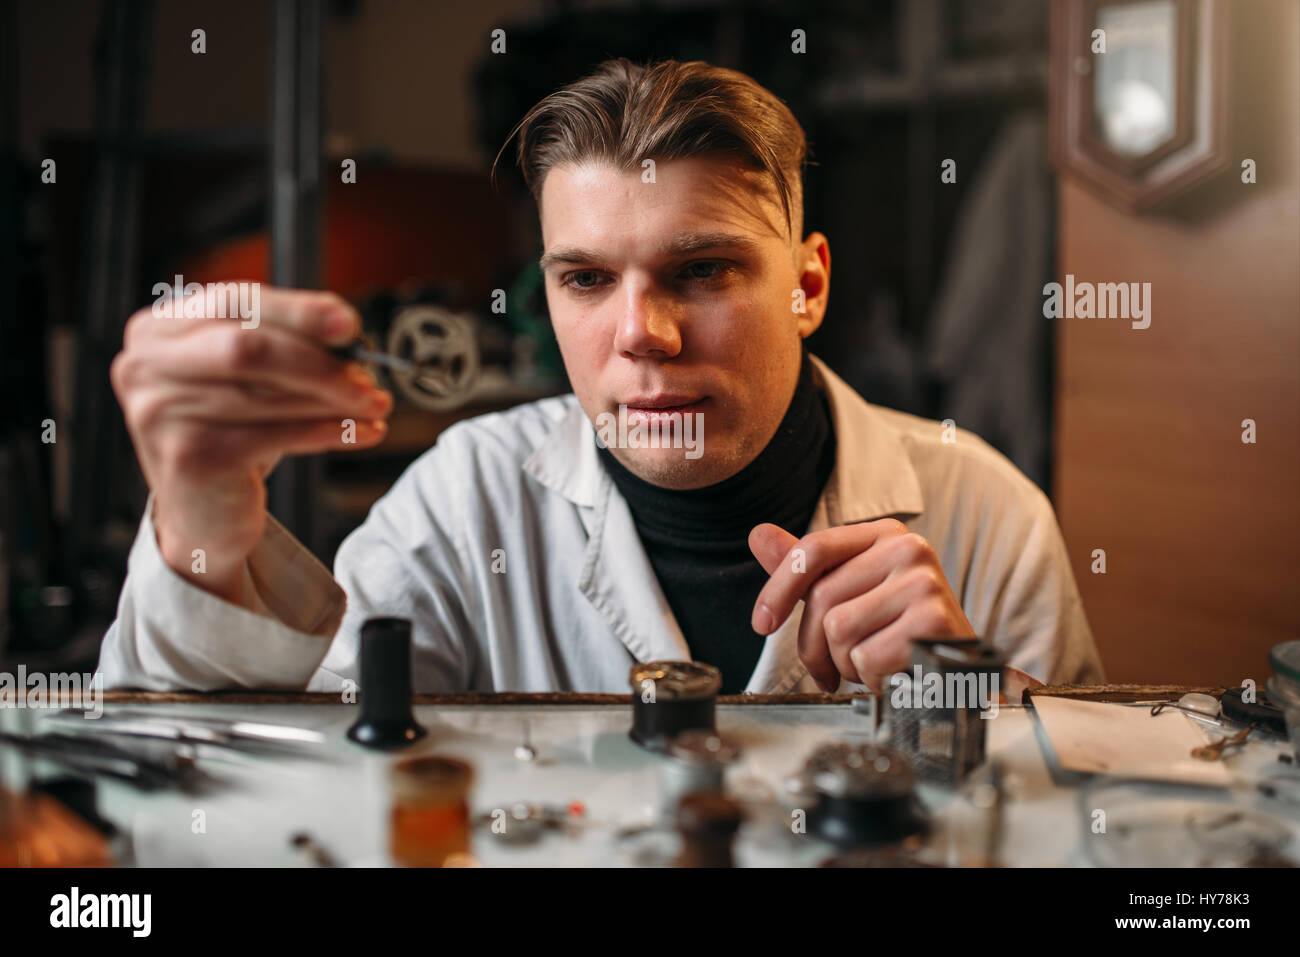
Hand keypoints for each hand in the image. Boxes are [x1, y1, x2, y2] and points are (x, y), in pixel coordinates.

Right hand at [111, 286, 392, 601]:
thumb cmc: (232, 433)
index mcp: (157, 331)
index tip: (350, 323)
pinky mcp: (189, 457)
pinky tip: (362, 432)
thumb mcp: (252, 380)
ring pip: (267, 395)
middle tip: (369, 376)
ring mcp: (161, 413)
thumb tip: (348, 331)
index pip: (234, 302)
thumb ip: (285, 345)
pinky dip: (329, 431)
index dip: (297, 310)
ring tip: (375, 405)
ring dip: (334, 400)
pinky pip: (277, 436)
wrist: (204, 513)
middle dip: (319, 361)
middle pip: (248, 348)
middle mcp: (145, 366)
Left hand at [748, 519, 974, 691]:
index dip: (779, 588)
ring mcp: (924, 583)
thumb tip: (758, 534)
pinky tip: (891, 674)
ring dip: (844, 663)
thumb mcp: (853, 592)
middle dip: (814, 646)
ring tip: (870, 664)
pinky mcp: (933, 621)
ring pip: (839, 629)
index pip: (814, 549)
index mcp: (886, 534)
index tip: (762, 623)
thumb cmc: (900, 630)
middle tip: (829, 668)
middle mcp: (909, 549)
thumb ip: (809, 568)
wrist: (957, 671)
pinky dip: (869, 677)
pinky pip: (865, 656)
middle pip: (822, 597)